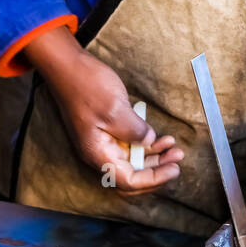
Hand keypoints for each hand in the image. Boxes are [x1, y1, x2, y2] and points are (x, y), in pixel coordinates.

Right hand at [24, 26, 182, 194]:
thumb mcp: (115, 108)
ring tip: (175, 149)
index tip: (173, 169)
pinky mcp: (107, 130)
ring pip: (132, 160)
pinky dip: (147, 144)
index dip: (153, 179)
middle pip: (131, 174)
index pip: (128, 180)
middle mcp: (99, 152)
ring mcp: (103, 141)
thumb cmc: (85, 85)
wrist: (68, 66)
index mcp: (97, 152)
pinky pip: (129, 145)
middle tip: (177, 161)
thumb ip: (134, 130)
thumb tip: (149, 142)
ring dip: (155, 157)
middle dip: (156, 170)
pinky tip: (162, 138)